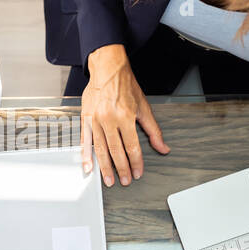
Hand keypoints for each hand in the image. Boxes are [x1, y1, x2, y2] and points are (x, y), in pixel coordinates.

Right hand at [81, 44, 169, 186]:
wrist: (107, 68)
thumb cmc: (125, 85)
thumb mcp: (144, 107)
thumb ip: (153, 130)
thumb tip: (163, 147)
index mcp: (125, 116)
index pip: (132, 147)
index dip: (136, 163)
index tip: (138, 173)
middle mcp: (109, 119)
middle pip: (116, 151)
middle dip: (122, 169)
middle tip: (125, 181)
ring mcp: (95, 119)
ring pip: (101, 149)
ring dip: (105, 167)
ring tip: (109, 180)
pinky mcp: (86, 118)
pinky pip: (85, 141)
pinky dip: (86, 156)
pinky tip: (89, 167)